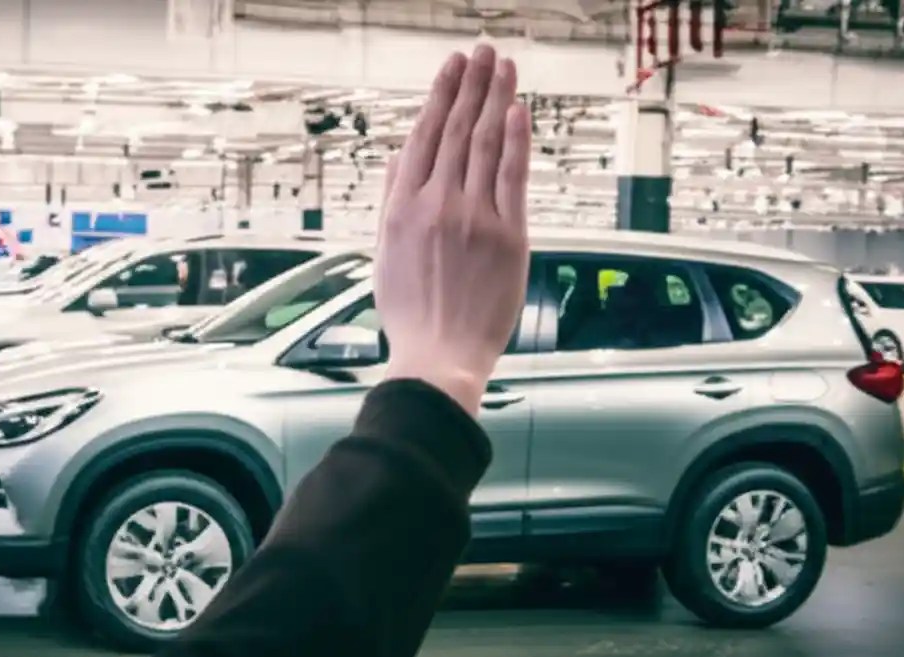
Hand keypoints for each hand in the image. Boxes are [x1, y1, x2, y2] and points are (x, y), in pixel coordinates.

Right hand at [375, 45, 531, 415]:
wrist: (440, 356)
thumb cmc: (412, 315)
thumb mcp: (385, 254)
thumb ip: (394, 200)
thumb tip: (400, 158)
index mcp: (401, 209)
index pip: (423, 137)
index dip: (440, 97)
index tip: (451, 68)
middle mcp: (436, 205)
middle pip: (456, 131)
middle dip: (470, 85)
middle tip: (481, 51)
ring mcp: (473, 218)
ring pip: (484, 144)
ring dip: (495, 99)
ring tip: (501, 66)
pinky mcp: (507, 236)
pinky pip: (511, 177)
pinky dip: (515, 140)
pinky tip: (518, 110)